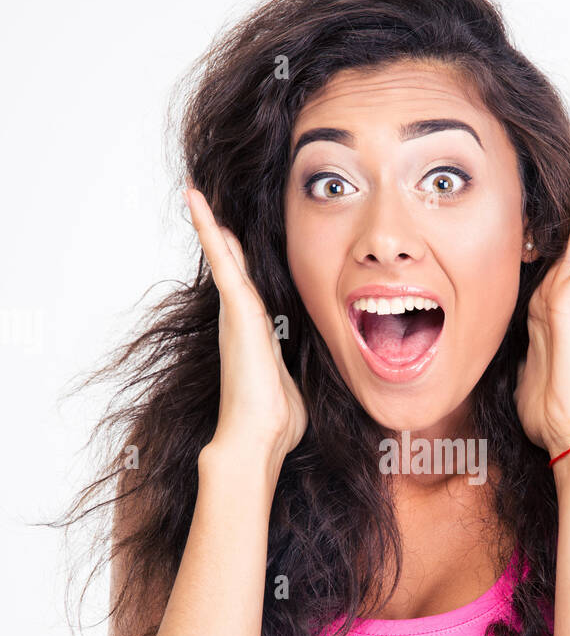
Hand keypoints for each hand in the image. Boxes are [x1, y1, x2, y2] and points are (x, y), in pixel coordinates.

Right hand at [185, 187, 307, 475]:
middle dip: (220, 236)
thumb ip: (297, 371)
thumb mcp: (295, 387)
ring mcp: (236, 316)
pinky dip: (211, 233)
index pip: (249, 289)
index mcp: (256, 335)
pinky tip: (199, 205)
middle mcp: (241, 321)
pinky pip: (223, 263)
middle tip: (203, 202)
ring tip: (195, 195)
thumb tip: (309, 378)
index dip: (242, 263)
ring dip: (210, 227)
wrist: (257, 440)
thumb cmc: (275, 424)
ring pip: (224, 260)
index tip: (236, 238)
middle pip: (232, 267)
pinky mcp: (237, 312)